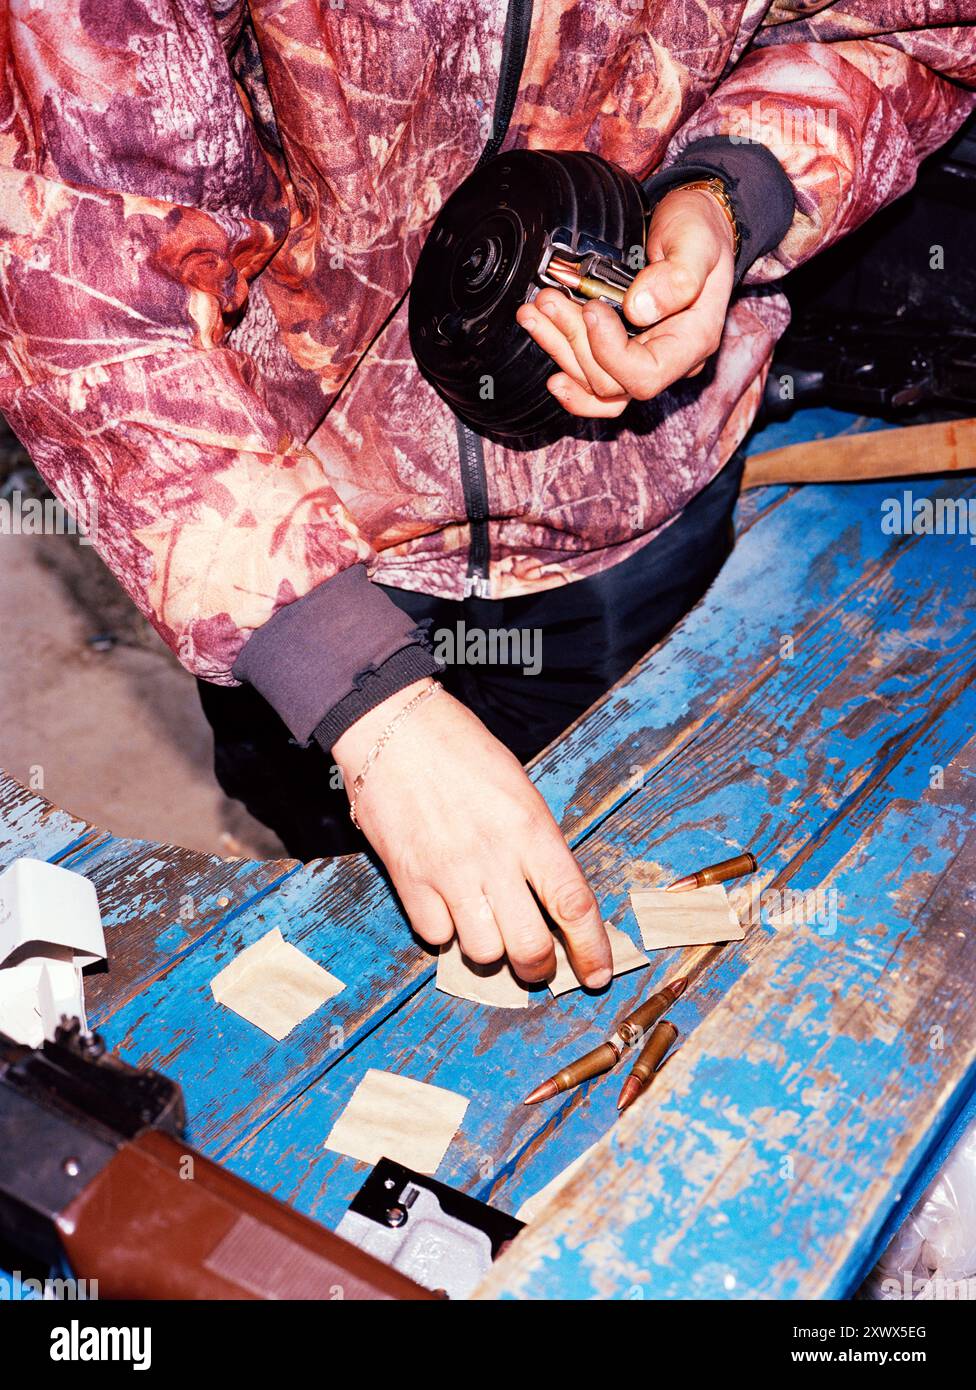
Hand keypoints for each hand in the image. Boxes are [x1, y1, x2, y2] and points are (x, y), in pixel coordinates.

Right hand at [333, 681, 612, 987]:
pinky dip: (445, 932)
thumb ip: (538, 845)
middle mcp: (494, 856)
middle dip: (539, 969)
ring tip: (486, 927)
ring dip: (490, 951)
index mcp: (531, 830)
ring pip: (482, 953)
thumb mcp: (519, 790)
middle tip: (536, 965)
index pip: (573, 905)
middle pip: (530, 947)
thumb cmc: (462, 751)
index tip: (597, 975)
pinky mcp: (408, 879)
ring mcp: (448, 872)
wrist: (394, 728)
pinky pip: (435, 936)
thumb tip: (554, 900)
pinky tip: (447, 907)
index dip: (591, 950)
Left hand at [515, 184, 735, 416]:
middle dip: (573, 341)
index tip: (591, 309)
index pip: (646, 374)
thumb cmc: (701, 230)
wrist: (697, 224)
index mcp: (692, 341)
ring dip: (558, 349)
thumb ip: (677, 275)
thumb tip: (639, 308)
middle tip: (549, 301)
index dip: (609, 351)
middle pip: (611, 381)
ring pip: (594, 382)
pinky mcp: (623, 350)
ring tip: (535, 313)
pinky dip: (568, 372)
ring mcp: (643, 357)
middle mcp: (668, 359)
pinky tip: (549, 358)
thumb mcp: (696, 241)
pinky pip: (595, 382)